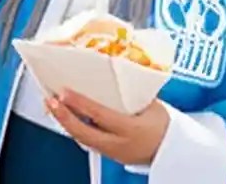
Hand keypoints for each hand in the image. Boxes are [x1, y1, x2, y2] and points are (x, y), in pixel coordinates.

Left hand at [47, 91, 168, 166]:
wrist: (175, 152)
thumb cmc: (166, 127)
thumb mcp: (153, 106)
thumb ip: (132, 93)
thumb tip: (115, 71)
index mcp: (131, 129)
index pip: (100, 115)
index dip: (80, 103)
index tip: (65, 92)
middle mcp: (119, 143)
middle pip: (84, 132)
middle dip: (63, 116)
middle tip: (50, 100)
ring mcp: (113, 152)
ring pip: (82, 139)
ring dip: (65, 122)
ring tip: (52, 106)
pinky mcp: (110, 155)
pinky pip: (87, 142)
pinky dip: (75, 129)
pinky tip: (66, 118)